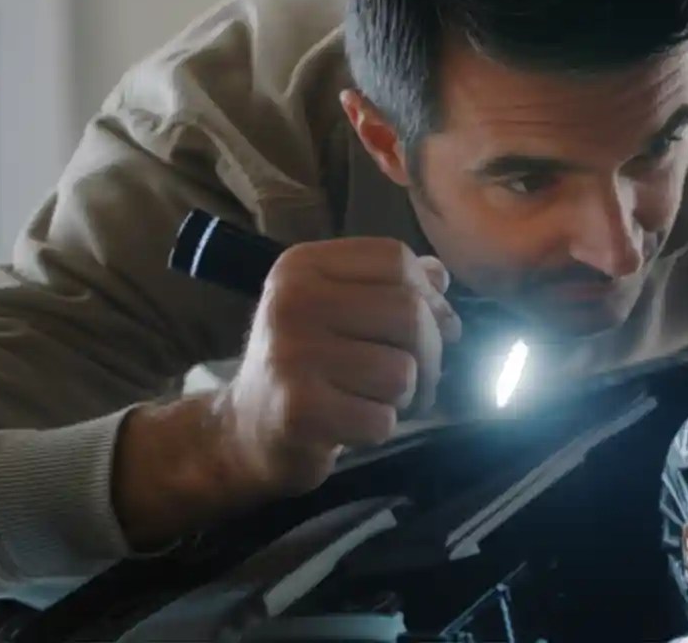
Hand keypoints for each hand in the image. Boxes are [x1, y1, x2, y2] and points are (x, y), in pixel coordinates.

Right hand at [218, 237, 461, 496]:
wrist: (246, 428)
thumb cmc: (306, 363)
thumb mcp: (340, 310)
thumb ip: (390, 286)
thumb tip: (441, 275)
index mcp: (303, 266)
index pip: (396, 259)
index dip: (431, 295)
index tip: (436, 324)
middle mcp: (292, 301)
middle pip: (409, 312)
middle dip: (431, 353)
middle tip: (418, 377)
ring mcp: (292, 355)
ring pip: (402, 370)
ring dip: (407, 396)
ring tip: (380, 399)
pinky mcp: (299, 410)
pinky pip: (382, 419)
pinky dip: (381, 428)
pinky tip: (355, 424)